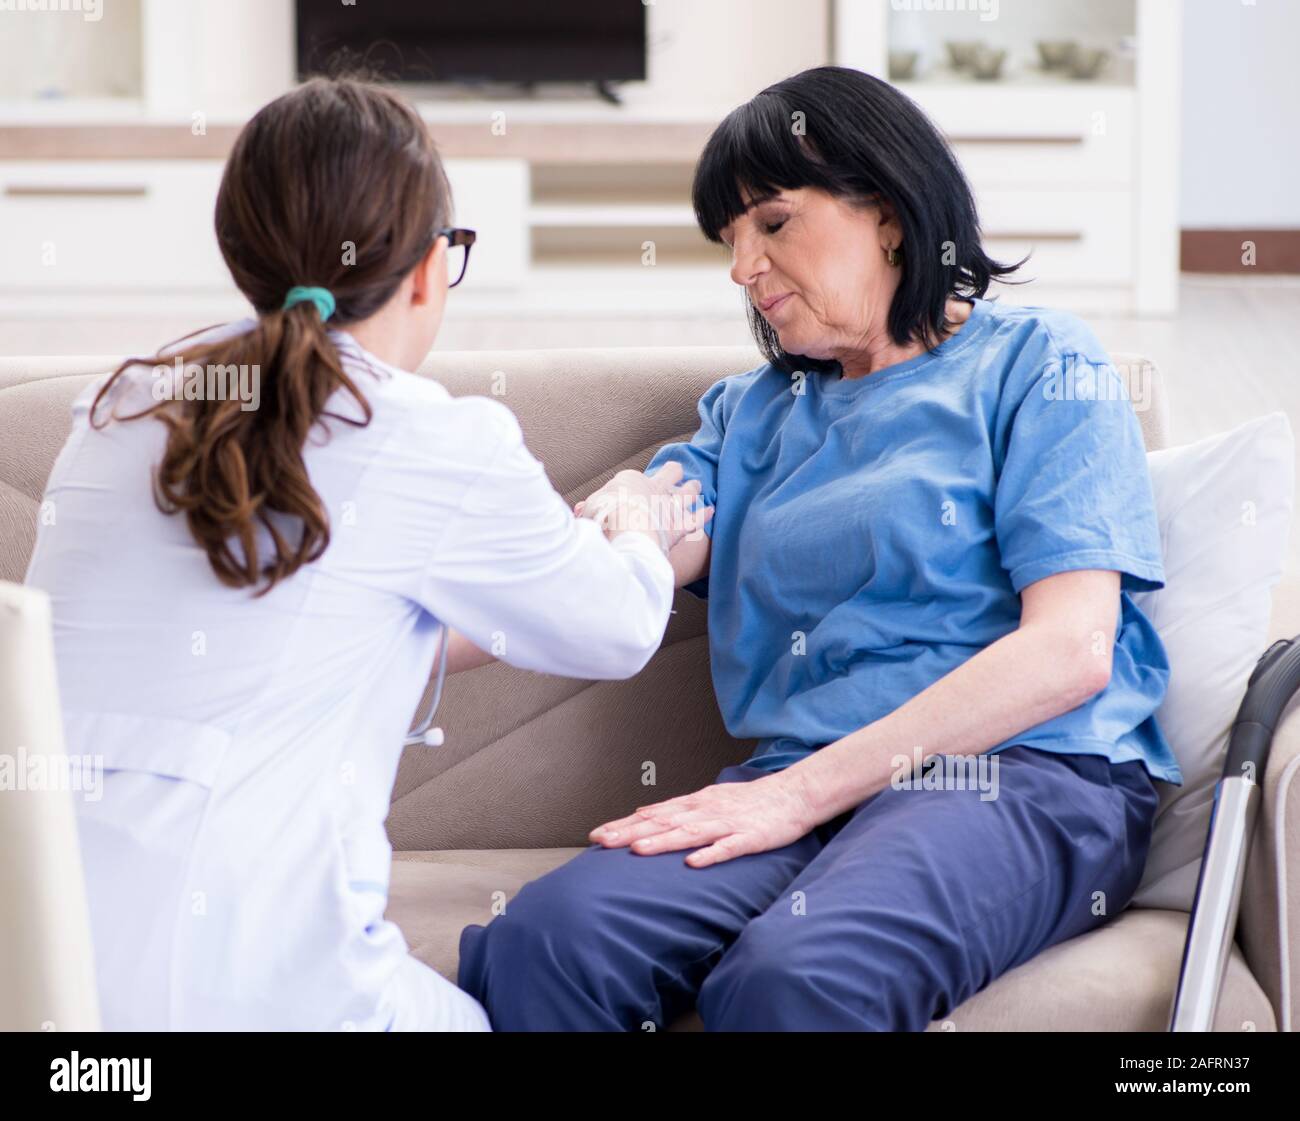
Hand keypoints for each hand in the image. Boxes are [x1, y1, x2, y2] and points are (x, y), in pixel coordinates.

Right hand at [574, 462, 712, 552]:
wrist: (623, 533)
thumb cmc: (601, 519)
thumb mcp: (588, 509)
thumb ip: (589, 508)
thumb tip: (582, 510)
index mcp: (631, 480)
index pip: (634, 477)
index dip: (633, 485)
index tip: (630, 494)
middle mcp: (654, 489)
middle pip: (670, 473)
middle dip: (673, 472)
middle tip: (677, 472)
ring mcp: (669, 507)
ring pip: (688, 492)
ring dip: (692, 489)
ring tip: (696, 485)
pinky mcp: (679, 526)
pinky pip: (696, 518)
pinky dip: (704, 514)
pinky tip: (711, 510)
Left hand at [588, 773, 819, 867]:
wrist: (793, 794)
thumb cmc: (749, 801)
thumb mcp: (708, 799)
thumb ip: (677, 809)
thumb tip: (643, 812)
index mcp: (695, 804)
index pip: (653, 814)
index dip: (623, 824)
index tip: (595, 835)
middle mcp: (705, 811)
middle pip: (663, 822)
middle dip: (631, 832)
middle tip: (601, 842)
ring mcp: (727, 824)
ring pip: (690, 833)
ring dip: (663, 841)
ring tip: (637, 851)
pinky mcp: (750, 838)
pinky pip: (728, 848)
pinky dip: (710, 854)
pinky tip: (693, 863)